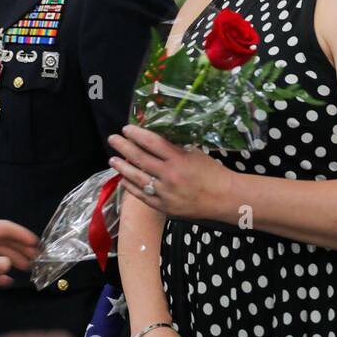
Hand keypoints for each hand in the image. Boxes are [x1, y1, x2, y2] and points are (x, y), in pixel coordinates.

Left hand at [107, 124, 233, 219]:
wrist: (224, 198)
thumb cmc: (212, 173)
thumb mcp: (195, 154)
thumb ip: (174, 149)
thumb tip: (154, 141)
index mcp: (179, 159)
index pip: (152, 143)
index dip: (137, 134)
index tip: (127, 129)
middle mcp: (169, 176)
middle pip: (140, 159)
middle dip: (124, 147)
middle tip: (113, 139)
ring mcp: (165, 193)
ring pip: (137, 178)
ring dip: (123, 168)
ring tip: (113, 159)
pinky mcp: (164, 207)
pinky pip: (142, 196)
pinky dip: (131, 187)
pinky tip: (124, 179)